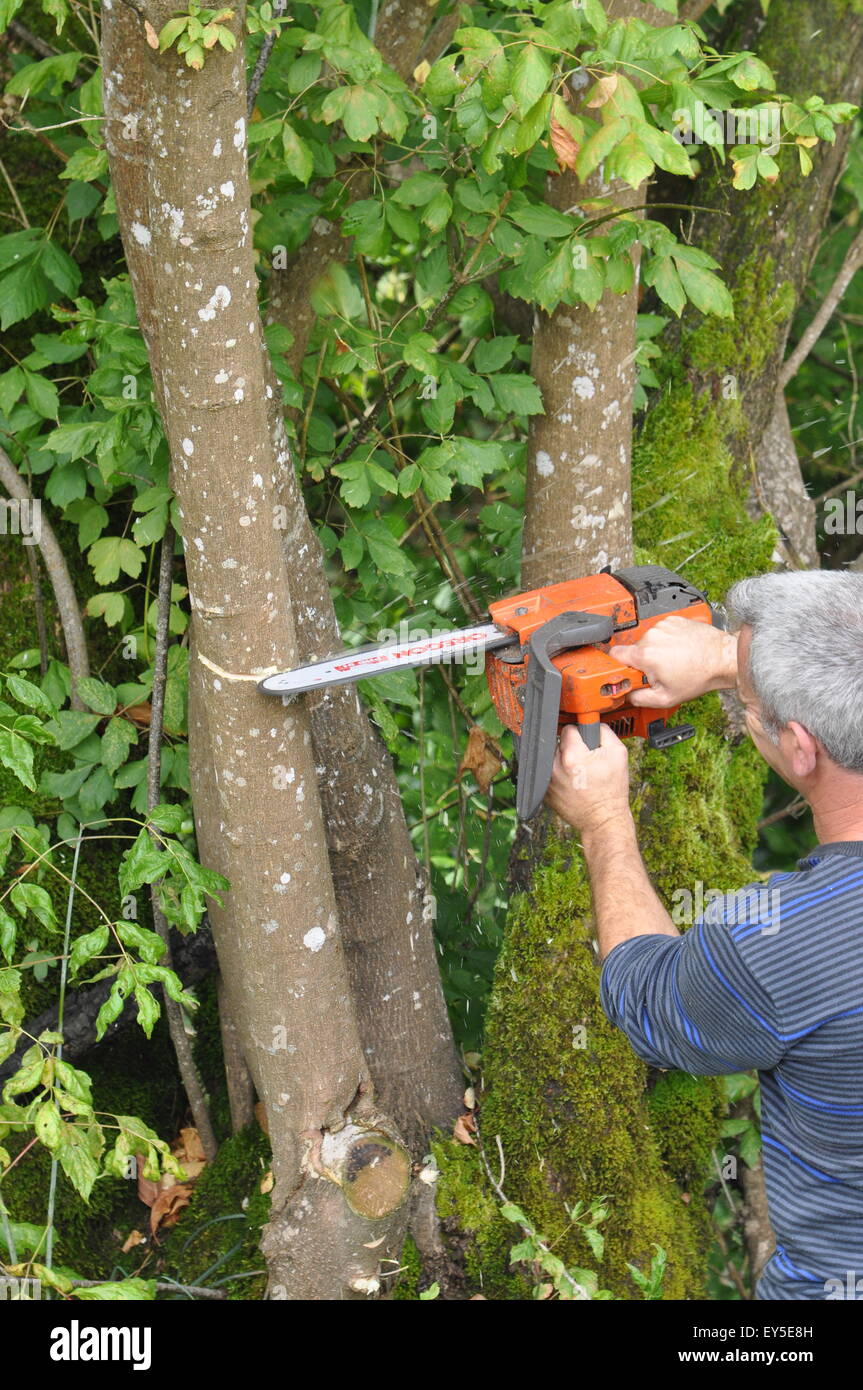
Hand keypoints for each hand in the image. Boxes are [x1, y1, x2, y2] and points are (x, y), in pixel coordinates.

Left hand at [544, 722, 630, 833]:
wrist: (603, 819)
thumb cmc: (612, 790)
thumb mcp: (619, 753)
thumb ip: (603, 730)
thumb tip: (590, 721)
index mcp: (572, 756)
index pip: (569, 729)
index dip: (580, 735)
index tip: (586, 744)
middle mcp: (555, 767)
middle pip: (558, 743)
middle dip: (571, 748)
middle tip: (585, 761)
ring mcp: (547, 781)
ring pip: (552, 758)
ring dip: (563, 760)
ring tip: (579, 772)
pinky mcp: (544, 791)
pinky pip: (549, 773)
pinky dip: (558, 774)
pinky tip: (571, 782)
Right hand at [608, 615, 736, 709]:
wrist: (722, 659)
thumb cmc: (699, 676)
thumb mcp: (666, 698)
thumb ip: (639, 698)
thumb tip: (628, 695)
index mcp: (645, 655)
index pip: (615, 654)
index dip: (617, 664)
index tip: (626, 671)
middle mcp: (652, 636)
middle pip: (634, 649)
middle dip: (642, 661)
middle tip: (659, 671)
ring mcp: (663, 625)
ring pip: (648, 640)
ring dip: (655, 650)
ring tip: (673, 660)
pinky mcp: (673, 620)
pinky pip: (661, 631)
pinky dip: (667, 640)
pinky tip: (679, 649)